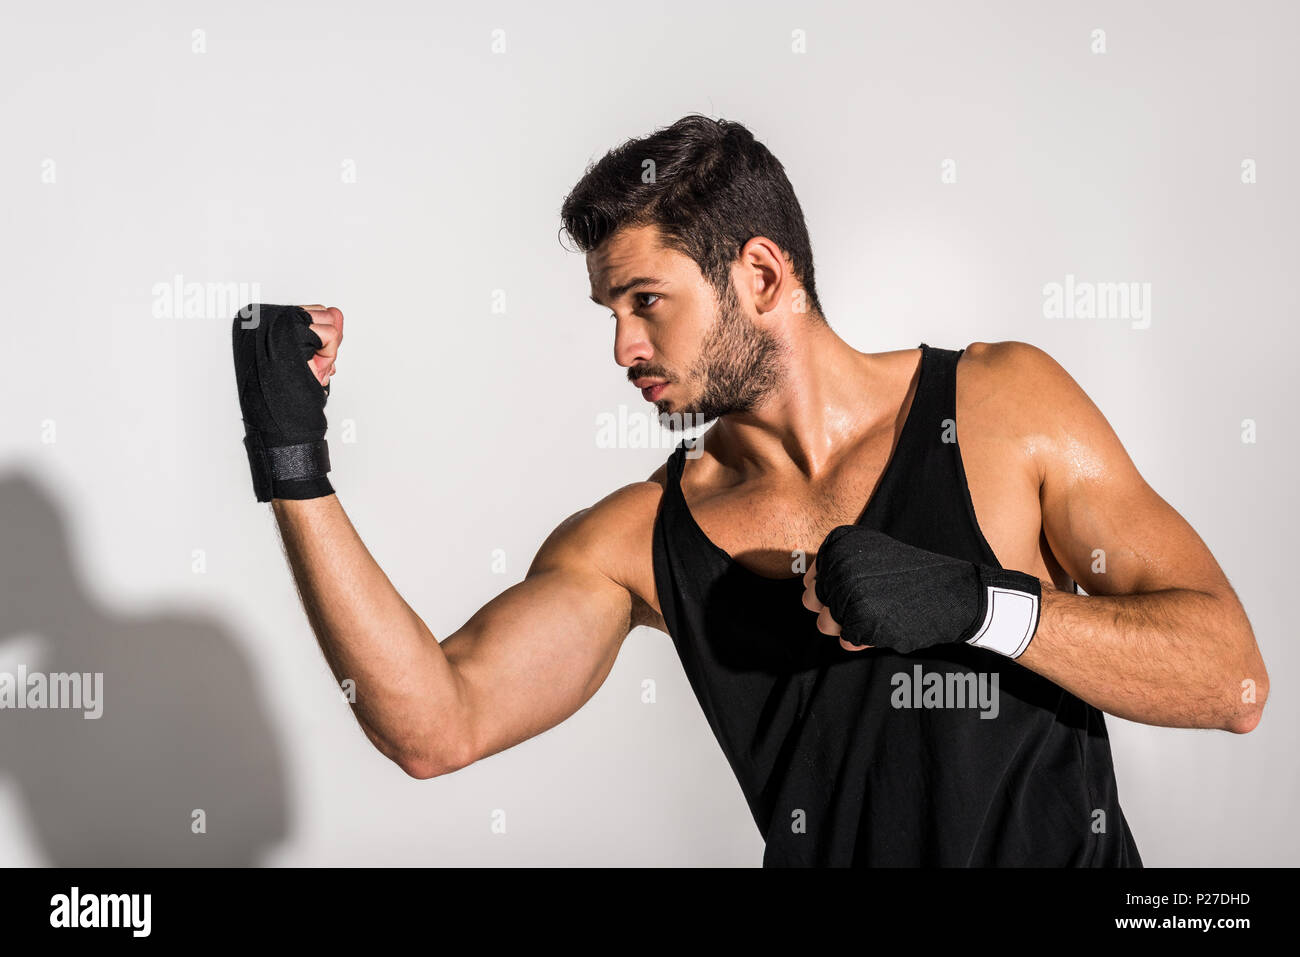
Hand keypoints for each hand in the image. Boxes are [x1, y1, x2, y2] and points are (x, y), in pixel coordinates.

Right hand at [232, 303, 344, 502]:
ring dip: (328, 350)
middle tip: (313, 367)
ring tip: (311, 369)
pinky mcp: (290, 332)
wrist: (279, 420)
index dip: (321, 340)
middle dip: (327, 344)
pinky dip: (330, 353)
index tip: (310, 360)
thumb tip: (337, 312)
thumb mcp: (308, 356)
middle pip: (324, 314)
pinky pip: (330, 334)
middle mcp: (266, 318)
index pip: (313, 312)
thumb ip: (323, 332)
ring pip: (329, 322)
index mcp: (264, 323)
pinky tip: (316, 368)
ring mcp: (277, 324)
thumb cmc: (287, 393)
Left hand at [802, 525, 1043, 658]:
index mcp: (839, 543)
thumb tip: (805, 588)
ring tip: (878, 612)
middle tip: (870, 602)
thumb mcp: (872, 553)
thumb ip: (837, 566)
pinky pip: (846, 640)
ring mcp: (847, 593)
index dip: (835, 591)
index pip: (811, 580)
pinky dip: (865, 639)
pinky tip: (886, 624)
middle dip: (837, 609)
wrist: (954, 592)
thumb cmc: (912, 575)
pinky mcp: (860, 622)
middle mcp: (837, 564)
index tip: (862, 586)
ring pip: (825, 624)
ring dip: (849, 626)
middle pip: (812, 602)